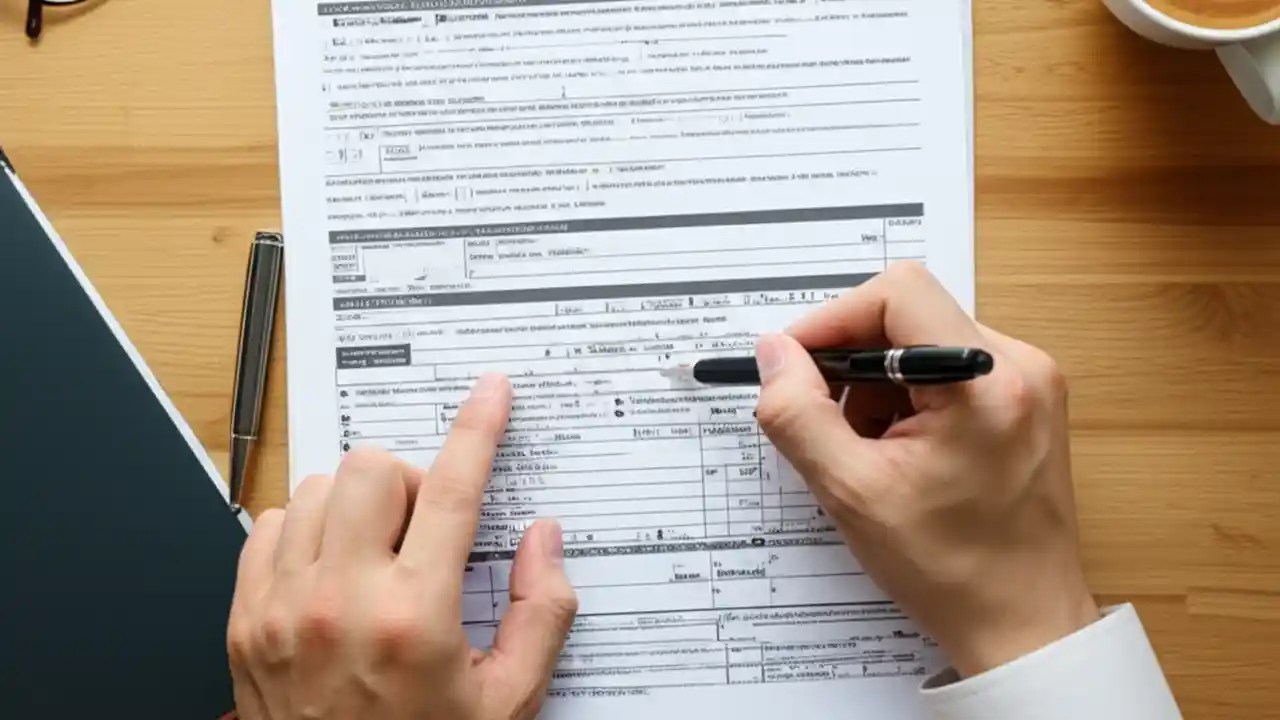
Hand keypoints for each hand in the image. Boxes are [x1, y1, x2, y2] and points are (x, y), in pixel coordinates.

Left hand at [226, 374, 577, 718]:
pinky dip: (304, 528)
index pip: (452, 490)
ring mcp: (281, 607)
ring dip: (356, 502)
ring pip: (314, 488)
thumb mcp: (509, 702)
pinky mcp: (243, 620)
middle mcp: (340, 601)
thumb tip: (544, 539)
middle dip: (410, 481)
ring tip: (378, 550)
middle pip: (371, 468)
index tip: (491, 394)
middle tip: (427, 524)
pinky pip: (267, 526)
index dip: (478, 428)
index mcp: (413, 618)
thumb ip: (542, 613)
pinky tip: (331, 566)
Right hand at [754, 263, 1098, 677]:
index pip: (897, 293)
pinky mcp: (1027, 400)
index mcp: (987, 382)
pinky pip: (948, 369)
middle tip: (830, 425)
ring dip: (878, 387)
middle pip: (909, 314)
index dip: (833, 321)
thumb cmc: (951, 570)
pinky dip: (908, 400)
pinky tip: (902, 454)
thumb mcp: (851, 493)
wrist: (1023, 623)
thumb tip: (774, 354)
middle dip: (853, 365)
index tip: (796, 365)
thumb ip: (799, 414)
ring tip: (872, 454)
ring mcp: (1030, 382)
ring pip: (923, 342)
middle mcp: (1020, 367)